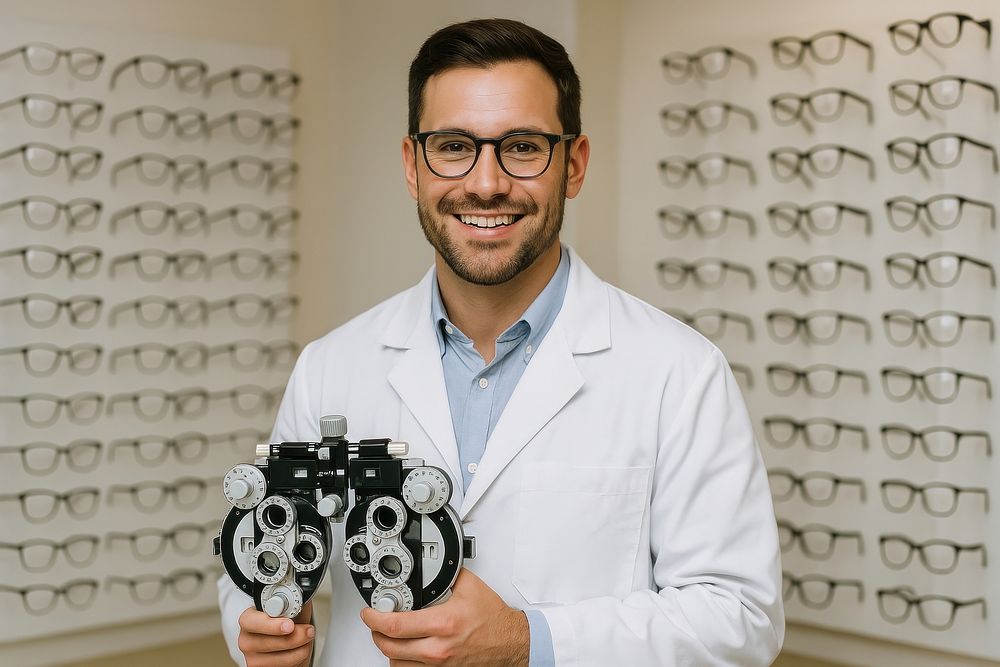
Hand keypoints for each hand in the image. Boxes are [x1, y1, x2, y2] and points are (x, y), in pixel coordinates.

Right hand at [237, 599, 314, 666]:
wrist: (292, 646)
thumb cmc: (289, 626)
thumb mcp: (294, 611)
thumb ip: (295, 604)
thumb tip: (302, 597)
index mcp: (249, 619)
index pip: (251, 621)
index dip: (271, 624)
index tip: (289, 625)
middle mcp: (246, 639)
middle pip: (266, 642)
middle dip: (294, 637)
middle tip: (308, 631)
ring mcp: (251, 658)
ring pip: (278, 658)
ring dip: (300, 649)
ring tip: (305, 640)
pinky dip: (298, 659)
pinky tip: (298, 651)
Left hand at [360, 568, 528, 665]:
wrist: (510, 643)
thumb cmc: (493, 620)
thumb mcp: (470, 586)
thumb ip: (446, 573)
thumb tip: (431, 565)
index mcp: (443, 623)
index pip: (395, 625)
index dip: (374, 618)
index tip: (370, 612)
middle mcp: (438, 648)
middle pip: (389, 647)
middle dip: (376, 632)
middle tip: (376, 621)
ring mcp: (439, 665)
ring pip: (396, 663)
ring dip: (388, 648)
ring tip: (390, 634)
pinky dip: (403, 661)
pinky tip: (405, 650)